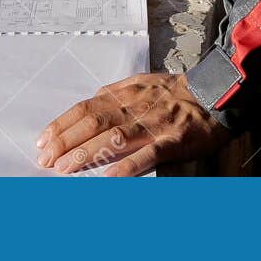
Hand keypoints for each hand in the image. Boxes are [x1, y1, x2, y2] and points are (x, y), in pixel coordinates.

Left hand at [35, 73, 229, 175]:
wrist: (216, 94)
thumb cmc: (179, 91)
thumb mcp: (144, 83)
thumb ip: (117, 93)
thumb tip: (91, 102)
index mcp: (127, 93)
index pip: (87, 108)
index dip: (63, 123)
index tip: (44, 138)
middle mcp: (135, 107)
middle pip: (93, 122)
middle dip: (65, 141)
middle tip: (45, 157)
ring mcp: (153, 125)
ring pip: (113, 138)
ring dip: (86, 153)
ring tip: (64, 167)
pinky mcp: (171, 141)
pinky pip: (146, 156)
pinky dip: (126, 167)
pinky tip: (108, 178)